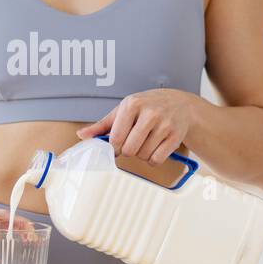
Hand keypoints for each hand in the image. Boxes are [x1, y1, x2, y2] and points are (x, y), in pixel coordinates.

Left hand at [74, 88, 195, 164]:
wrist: (180, 104)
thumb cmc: (147, 106)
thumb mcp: (124, 110)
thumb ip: (102, 124)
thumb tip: (82, 135)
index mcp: (132, 104)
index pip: (116, 137)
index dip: (113, 146)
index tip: (117, 144)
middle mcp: (150, 113)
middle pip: (129, 149)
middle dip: (128, 150)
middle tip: (133, 142)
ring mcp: (165, 125)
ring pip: (143, 155)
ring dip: (141, 155)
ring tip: (145, 142)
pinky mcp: (176, 137)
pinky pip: (157, 159)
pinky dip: (153, 159)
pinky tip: (154, 148)